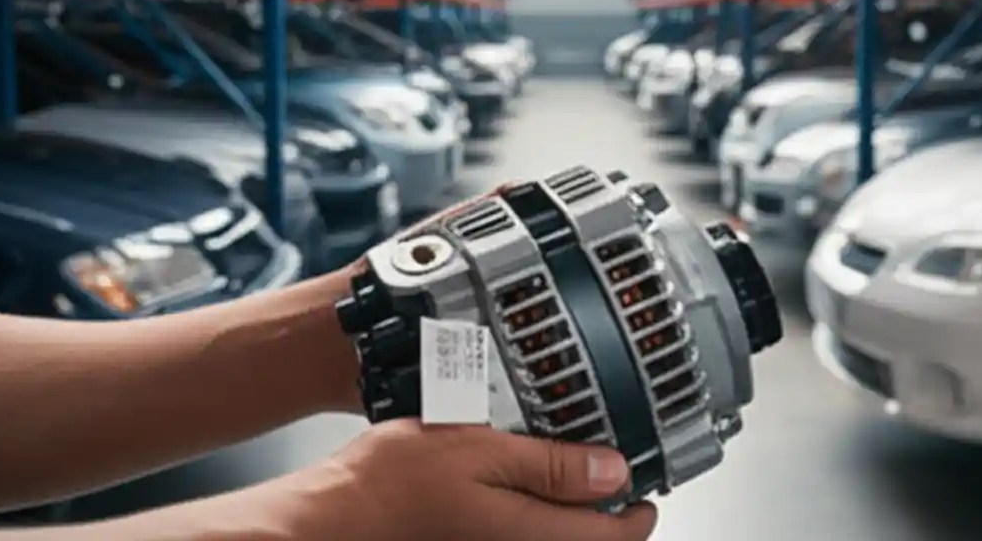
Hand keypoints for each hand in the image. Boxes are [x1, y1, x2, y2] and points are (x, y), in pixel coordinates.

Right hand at [283, 420, 657, 540]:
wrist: (336, 514)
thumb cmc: (395, 483)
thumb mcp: (483, 450)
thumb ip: (554, 465)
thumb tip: (613, 472)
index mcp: (534, 534)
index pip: (616, 536)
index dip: (640, 510)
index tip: (645, 484)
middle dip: (607, 511)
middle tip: (609, 469)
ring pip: (556, 538)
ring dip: (571, 512)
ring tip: (570, 470)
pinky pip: (525, 535)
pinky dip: (537, 513)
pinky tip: (524, 482)